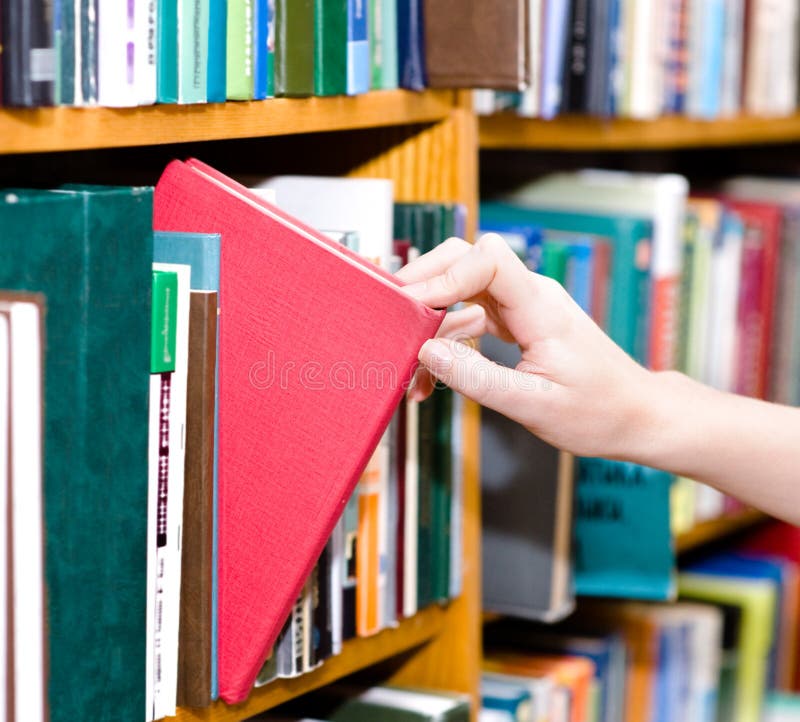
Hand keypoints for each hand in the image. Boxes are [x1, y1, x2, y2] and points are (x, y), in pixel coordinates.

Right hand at [397, 234, 653, 458]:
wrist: (635, 415)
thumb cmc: (598, 412)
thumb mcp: (533, 405)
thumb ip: (477, 378)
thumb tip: (427, 352)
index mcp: (540, 308)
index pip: (488, 259)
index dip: (444, 275)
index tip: (413, 308)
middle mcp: (530, 297)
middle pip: (467, 260)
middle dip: (426, 284)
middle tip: (394, 318)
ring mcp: (523, 308)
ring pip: (463, 291)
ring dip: (432, 323)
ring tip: (411, 370)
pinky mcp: (517, 324)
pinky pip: (472, 318)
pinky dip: (448, 341)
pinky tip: (433, 375)